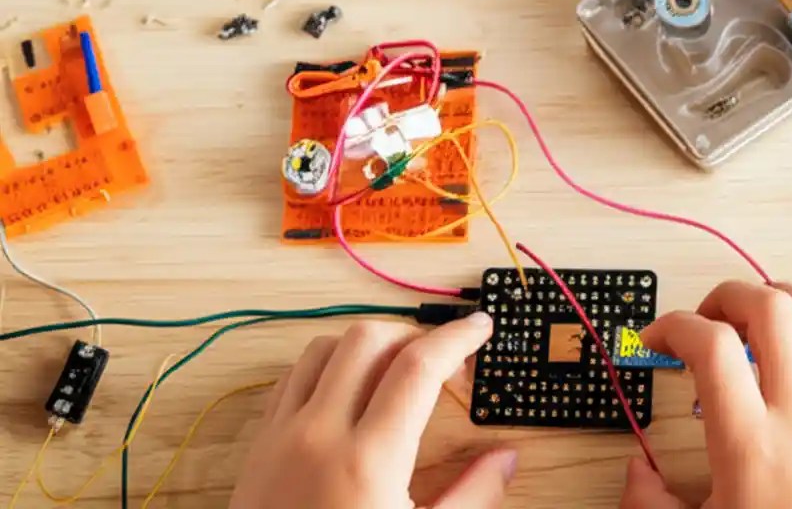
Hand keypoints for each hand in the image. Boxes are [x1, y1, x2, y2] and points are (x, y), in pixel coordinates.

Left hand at [230, 314, 515, 508]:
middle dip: (413, 336)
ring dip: (366, 346)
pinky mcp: (257, 447)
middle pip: (368, 339)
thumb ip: (471, 498)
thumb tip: (505, 459)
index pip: (418, 367)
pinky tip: (349, 391)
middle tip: (443, 363)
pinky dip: (326, 367)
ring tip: (397, 372)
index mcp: (368, 462)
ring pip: (324, 347)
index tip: (479, 328)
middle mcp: (319, 435)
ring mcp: (281, 437)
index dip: (456, 338)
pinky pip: (291, 377)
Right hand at [621, 282, 791, 508]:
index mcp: (751, 445)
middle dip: (728, 295)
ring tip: (755, 316)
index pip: (710, 346)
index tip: (657, 339)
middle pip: (771, 309)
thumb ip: (652, 506)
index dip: (673, 326)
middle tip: (704, 319)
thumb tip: (636, 470)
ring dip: (784, 298)